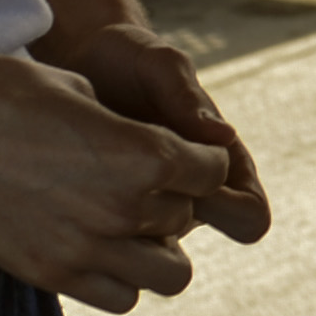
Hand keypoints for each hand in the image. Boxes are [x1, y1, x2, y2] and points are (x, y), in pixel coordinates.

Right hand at [0, 43, 245, 312]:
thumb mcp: (78, 89)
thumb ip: (125, 126)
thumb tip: (147, 144)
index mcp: (140, 154)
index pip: (211, 172)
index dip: (201, 158)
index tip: (184, 153)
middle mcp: (122, 208)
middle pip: (187, 219)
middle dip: (176, 198)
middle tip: (145, 181)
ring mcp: (84, 249)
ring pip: (167, 274)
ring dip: (156, 247)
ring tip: (126, 221)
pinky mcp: (47, 274)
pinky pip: (118, 297)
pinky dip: (119, 277)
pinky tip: (94, 244)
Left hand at [46, 18, 271, 245]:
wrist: (76, 65)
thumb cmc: (129, 59)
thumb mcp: (157, 65)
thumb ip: (185, 94)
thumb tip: (223, 135)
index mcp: (221, 165)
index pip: (251, 217)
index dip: (230, 209)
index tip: (192, 179)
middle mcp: (189, 197)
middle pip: (196, 244)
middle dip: (161, 228)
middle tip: (126, 187)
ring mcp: (148, 212)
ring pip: (148, 256)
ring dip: (122, 233)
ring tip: (86, 183)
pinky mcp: (107, 218)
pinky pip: (110, 247)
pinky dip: (91, 231)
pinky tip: (64, 195)